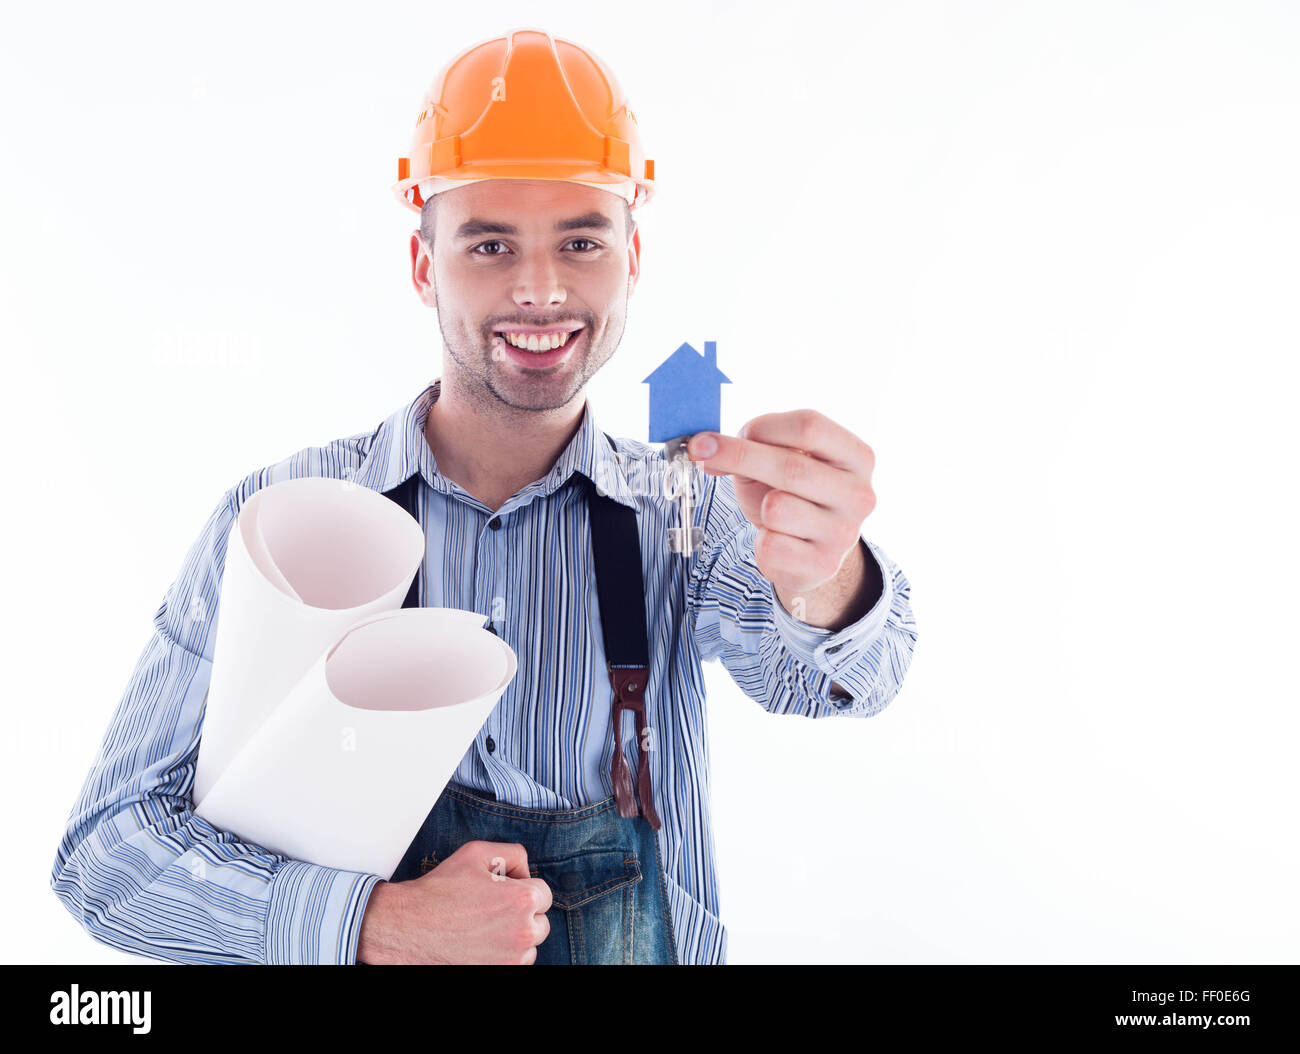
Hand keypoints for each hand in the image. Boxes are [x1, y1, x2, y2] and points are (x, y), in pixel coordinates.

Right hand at [357, 840, 551, 964]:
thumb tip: (526, 871)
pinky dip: (504, 955)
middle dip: (523, 913)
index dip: (523, 888)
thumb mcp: (476, 853)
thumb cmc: (440, 890)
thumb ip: (513, 853)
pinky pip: (514, 963)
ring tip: (484, 927)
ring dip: (515, 936)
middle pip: (541, 922)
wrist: (408, 928)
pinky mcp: (498, 973)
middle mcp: (523, 933)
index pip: (544, 893)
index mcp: (523, 900)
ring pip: (530, 946)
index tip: (503, 891)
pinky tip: (480, 943)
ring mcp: (511, 959)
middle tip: (492, 908)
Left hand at [687, 409, 876, 624]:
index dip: (762, 426)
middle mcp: (859, 495)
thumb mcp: (778, 460)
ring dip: (759, 506)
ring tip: (771, 511)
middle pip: (792, 466)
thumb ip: (750, 446)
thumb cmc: (795, 495)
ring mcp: (845, 533)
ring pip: (777, 508)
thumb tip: (706, 449)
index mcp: (856, 457)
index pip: (810, 426)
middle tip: (702, 451)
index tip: (730, 433)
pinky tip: (775, 539)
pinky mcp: (823, 565)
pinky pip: (770, 545)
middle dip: (738, 456)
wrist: (812, 552)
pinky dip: (759, 540)